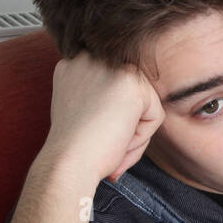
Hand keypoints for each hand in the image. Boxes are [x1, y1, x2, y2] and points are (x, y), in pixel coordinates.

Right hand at [40, 51, 165, 185]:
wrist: (67, 164)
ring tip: (110, 144)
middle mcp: (88, 58)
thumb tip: (132, 103)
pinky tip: (118, 141)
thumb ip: (102, 99)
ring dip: (134, 132)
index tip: (94, 136)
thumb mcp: (82, 114)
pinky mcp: (129, 82)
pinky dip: (142, 137)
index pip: (113, 91)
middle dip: (125, 125)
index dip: (110, 120)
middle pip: (131, 95)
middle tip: (104, 144)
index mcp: (73, 65)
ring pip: (145, 104)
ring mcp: (109, 66)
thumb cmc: (74, 150)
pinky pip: (155, 115)